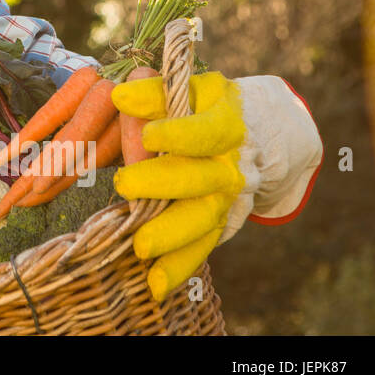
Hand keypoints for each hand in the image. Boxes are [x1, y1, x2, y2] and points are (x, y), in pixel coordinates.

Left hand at [111, 71, 245, 301]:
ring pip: (205, 220)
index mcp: (227, 125)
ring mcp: (228, 198)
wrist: (253, 133)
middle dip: (163, 185)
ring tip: (140, 246)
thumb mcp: (188, 89)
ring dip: (173, 236)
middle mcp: (232, 166)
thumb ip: (155, 93)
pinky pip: (202, 247)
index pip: (207, 131)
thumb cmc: (205, 106)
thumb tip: (121, 94)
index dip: (179, 135)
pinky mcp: (219, 222)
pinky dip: (180, 267)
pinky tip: (156, 284)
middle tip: (124, 185)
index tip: (146, 135)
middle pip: (202, 180)